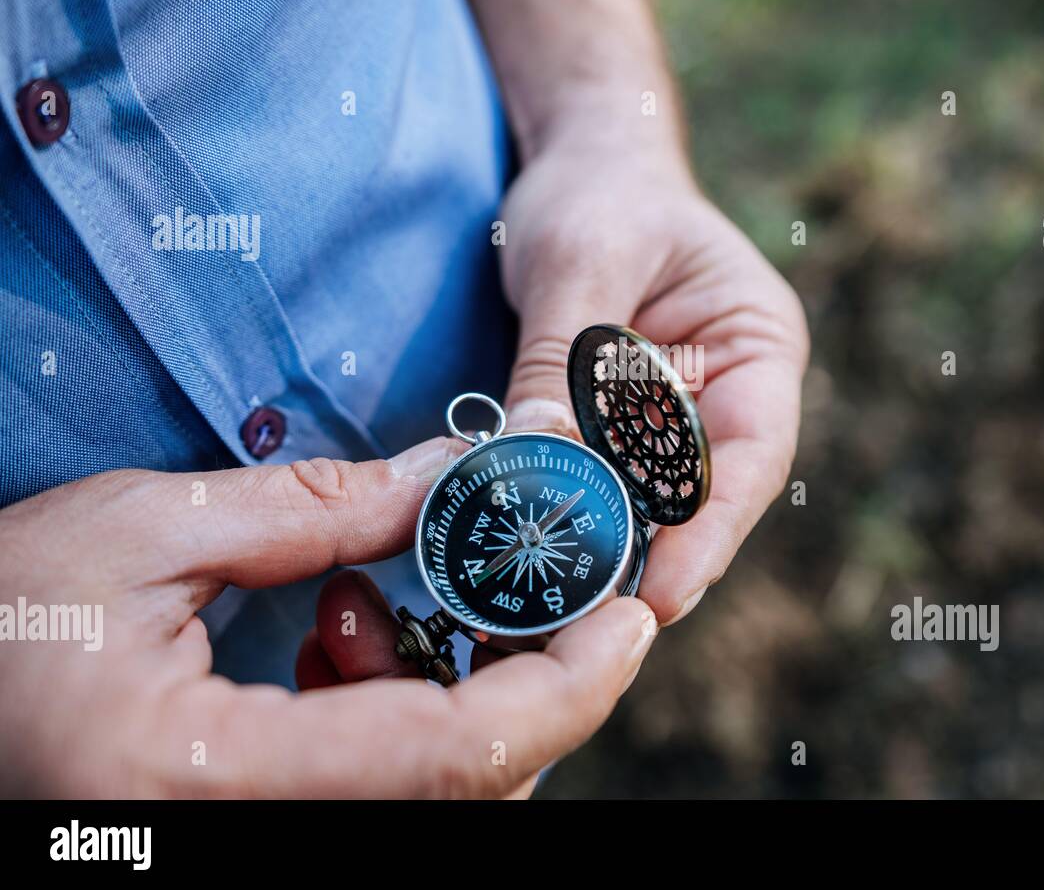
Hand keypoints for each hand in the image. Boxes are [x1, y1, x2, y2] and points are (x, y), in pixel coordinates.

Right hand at [0, 448, 655, 797]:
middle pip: (464, 789)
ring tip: (357, 603)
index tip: (632, 617)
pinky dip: (396, 721)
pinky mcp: (249, 827)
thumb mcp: (138, 535)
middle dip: (532, 685)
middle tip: (538, 586)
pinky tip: (329, 645)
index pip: (454, 757)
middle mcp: (244, 842)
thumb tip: (456, 474)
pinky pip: (376, 797)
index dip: (567, 688)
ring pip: (430, 798)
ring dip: (454, 698)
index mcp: (212, 784)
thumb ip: (313, 513)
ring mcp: (248, 843)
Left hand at [497, 140, 808, 625]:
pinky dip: (576, 515)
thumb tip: (533, 460)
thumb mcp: (578, 263)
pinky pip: (603, 481)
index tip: (664, 594)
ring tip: (564, 609)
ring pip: (650, 501)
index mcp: (757, 346)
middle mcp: (726, 392)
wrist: (579, 161)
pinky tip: (540, 553)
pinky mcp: (619, 424)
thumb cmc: (600, 193)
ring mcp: (673, 413)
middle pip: (703, 496)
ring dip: (612, 550)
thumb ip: (561, 362)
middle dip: (657, 560)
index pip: (750, 457)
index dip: (712, 533)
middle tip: (599, 624)